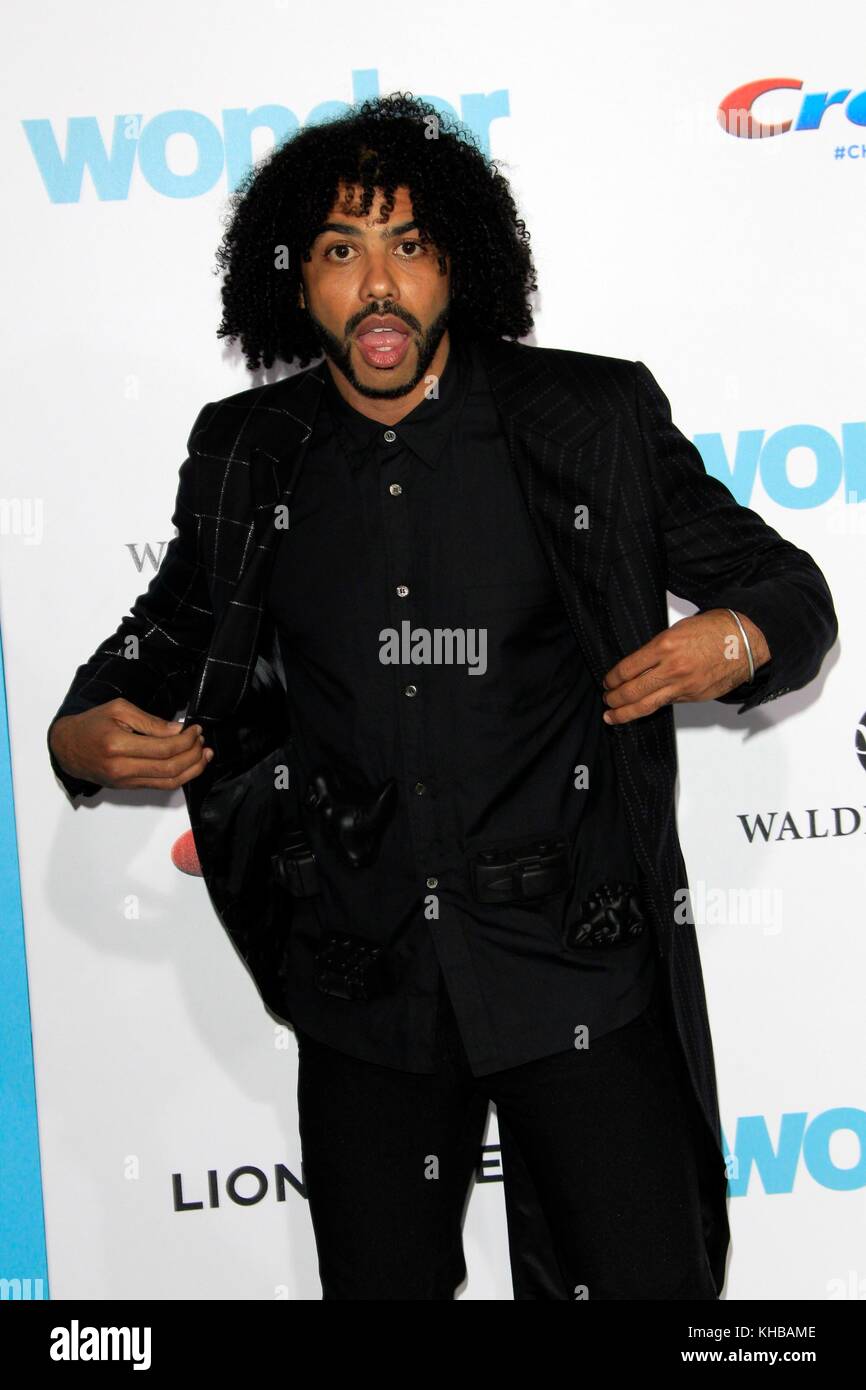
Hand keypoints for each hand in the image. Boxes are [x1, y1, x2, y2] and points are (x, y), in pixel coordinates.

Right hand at [49, 698, 213, 788]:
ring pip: (168, 782)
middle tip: (201, 740)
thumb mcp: (119, 710)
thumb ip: (150, 721)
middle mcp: (121, 768)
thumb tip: (177, 730)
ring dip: (192, 770)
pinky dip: (180, 777)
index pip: (164, 748)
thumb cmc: (92, 724)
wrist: (68, 747)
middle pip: (169, 768)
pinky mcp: (128, 787)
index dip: (186, 740)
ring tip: (204, 755)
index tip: (195, 729)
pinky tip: (191, 765)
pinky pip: (160, 786)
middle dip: (193, 755)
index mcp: (117, 745)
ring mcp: (125, 781)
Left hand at [601, 609, 770, 725]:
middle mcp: (672, 668)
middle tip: (606, 699)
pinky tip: (642, 708)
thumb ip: (657, 649)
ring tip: (612, 716)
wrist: (745, 642)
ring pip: (646, 705)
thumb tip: (639, 666)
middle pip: (632, 691)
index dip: (613, 678)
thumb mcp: (679, 630)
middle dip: (614, 698)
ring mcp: (683, 686)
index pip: (628, 668)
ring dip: (625, 712)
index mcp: (665, 646)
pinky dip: (651, 706)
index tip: (607, 680)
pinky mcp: (693, 697)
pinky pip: (667, 703)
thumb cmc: (715, 630)